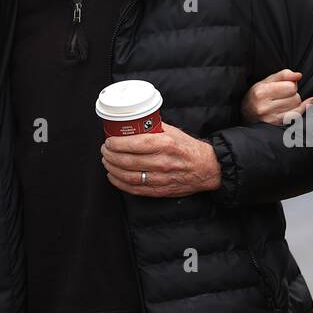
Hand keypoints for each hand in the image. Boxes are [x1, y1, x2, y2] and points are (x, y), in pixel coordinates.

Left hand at [101, 123, 221, 197]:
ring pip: (128, 176)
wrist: (207, 168)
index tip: (108, 141)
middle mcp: (162, 162)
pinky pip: (135, 189)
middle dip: (110, 156)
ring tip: (106, 162)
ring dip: (112, 169)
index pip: (134, 144)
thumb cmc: (188, 148)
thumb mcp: (173, 131)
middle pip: (128, 160)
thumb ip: (154, 127)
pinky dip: (120, 183)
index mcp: (165, 144)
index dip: (117, 144)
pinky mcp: (160, 190)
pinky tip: (114, 176)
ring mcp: (161, 178)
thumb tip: (133, 122)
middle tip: (104, 150)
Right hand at [241, 68, 312, 124]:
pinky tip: (309, 102)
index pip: (290, 87)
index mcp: (261, 92)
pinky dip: (304, 108)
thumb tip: (299, 75)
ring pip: (297, 106)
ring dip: (295, 101)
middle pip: (295, 97)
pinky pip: (297, 116)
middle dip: (293, 93)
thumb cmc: (257, 95)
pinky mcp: (277, 125)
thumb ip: (283, 75)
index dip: (291, 84)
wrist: (245, 114)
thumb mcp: (265, 81)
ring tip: (285, 100)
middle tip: (284, 94)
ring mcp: (271, 118)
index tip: (285, 85)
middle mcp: (265, 107)